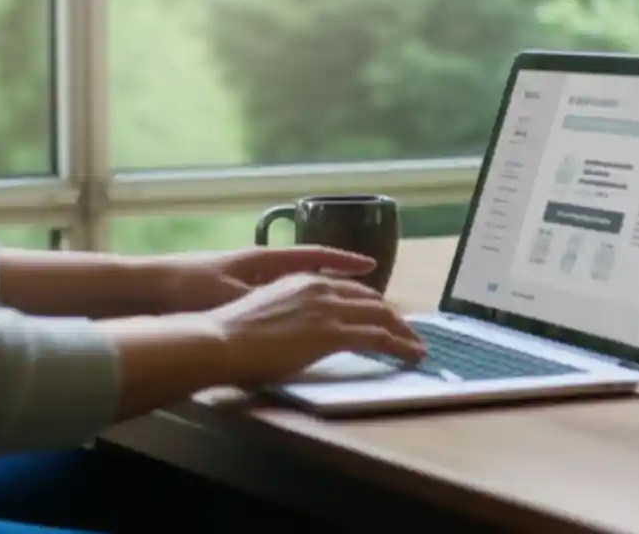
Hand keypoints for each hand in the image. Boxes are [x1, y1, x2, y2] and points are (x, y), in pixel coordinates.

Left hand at [153, 246, 377, 313]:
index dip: (344, 260)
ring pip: (300, 283)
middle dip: (343, 280)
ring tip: (350, 308)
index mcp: (265, 259)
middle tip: (372, 295)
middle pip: (313, 269)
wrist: (151, 285)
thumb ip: (265, 301)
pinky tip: (310, 320)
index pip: (315, 255)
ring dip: (325, 293)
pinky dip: (301, 303)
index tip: (370, 264)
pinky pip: (282, 294)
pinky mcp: (240, 291)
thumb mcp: (231, 294)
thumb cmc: (190, 286)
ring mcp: (252, 277)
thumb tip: (296, 309)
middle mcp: (263, 264)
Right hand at [202, 272, 424, 384]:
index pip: (349, 289)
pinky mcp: (332, 333)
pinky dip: (401, 346)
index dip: (370, 304)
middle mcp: (320, 288)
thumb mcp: (266, 310)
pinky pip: (379, 338)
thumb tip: (295, 328)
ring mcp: (328, 309)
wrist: (221, 339)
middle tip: (406, 333)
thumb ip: (288, 311)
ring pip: (381, 316)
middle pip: (371, 299)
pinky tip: (413, 356)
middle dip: (393, 317)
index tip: (382, 316)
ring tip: (417, 346)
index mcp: (303, 281)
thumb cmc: (232, 334)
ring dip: (404, 332)